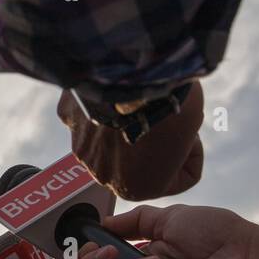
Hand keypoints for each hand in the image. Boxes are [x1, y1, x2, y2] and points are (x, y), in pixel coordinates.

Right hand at [57, 81, 203, 201]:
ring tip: (139, 98)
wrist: (134, 70)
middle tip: (164, 112)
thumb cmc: (170, 102)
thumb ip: (178, 138)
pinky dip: (102, 102)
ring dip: (124, 123)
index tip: (189, 131)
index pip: (178, 176)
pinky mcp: (68, 117)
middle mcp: (102, 175)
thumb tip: (166, 125)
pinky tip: (116, 86)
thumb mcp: (191, 125)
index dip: (189, 151)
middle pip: (138, 158)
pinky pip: (90, 113)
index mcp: (137, 188)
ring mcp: (81, 146)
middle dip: (152, 140)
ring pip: (110, 137)